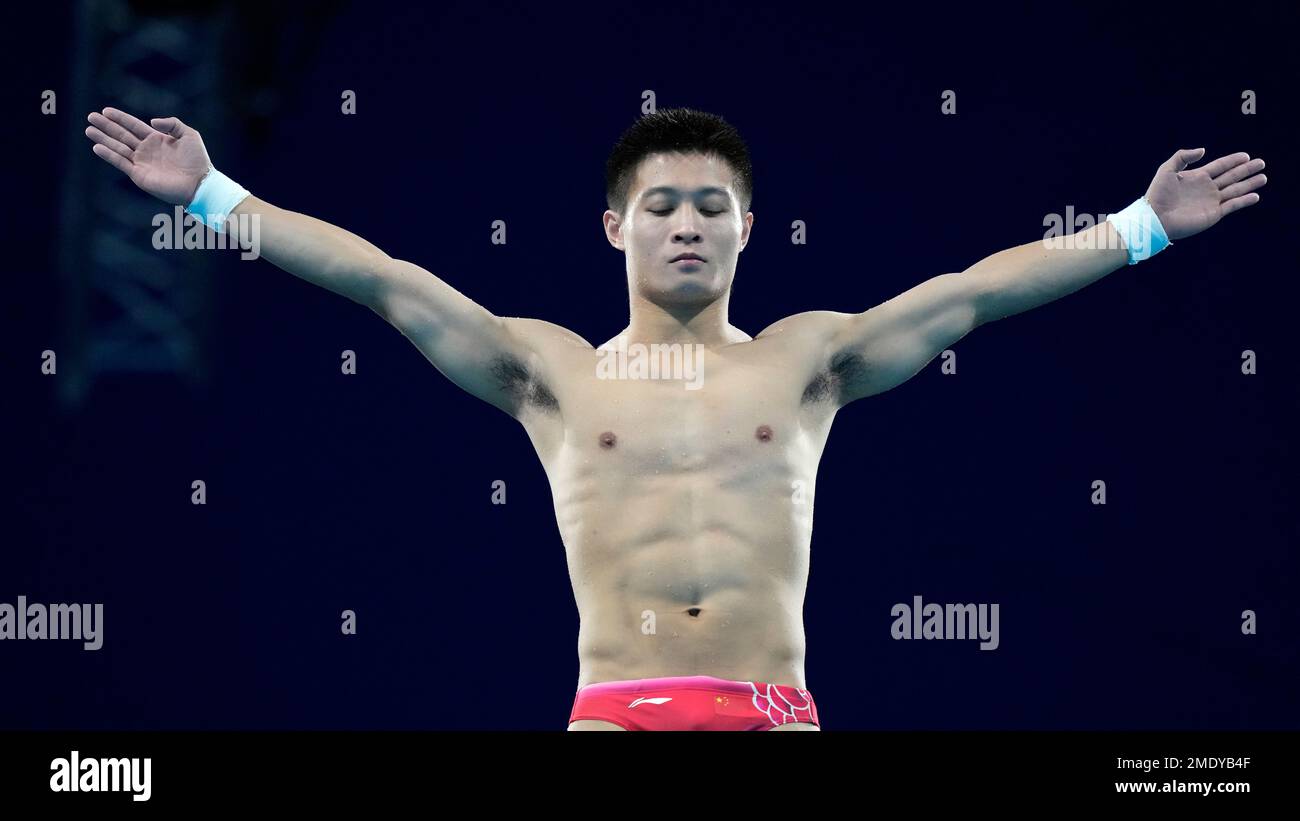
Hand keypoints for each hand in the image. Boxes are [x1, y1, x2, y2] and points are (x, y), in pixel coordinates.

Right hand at [84, 108, 212, 204]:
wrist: (199, 183)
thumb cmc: (197, 160)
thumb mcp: (189, 135)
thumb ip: (172, 123)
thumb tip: (151, 121)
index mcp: (157, 139)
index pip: (134, 125)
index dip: (120, 118)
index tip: (106, 110)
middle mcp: (146, 150)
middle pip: (122, 135)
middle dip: (106, 126)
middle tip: (91, 117)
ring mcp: (141, 162)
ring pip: (118, 147)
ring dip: (103, 139)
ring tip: (89, 130)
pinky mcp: (139, 175)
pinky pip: (121, 163)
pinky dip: (109, 155)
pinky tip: (97, 147)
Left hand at [1143, 148, 1266, 239]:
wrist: (1155, 218)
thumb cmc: (1157, 194)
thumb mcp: (1167, 169)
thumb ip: (1183, 156)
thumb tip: (1204, 150)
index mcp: (1197, 177)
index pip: (1220, 166)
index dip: (1233, 160)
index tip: (1246, 155)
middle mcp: (1206, 189)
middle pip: (1231, 177)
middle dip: (1246, 170)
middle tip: (1261, 163)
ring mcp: (1211, 202)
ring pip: (1235, 190)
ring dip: (1249, 184)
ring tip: (1263, 178)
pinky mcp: (1213, 214)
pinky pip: (1232, 206)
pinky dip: (1244, 201)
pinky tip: (1255, 196)